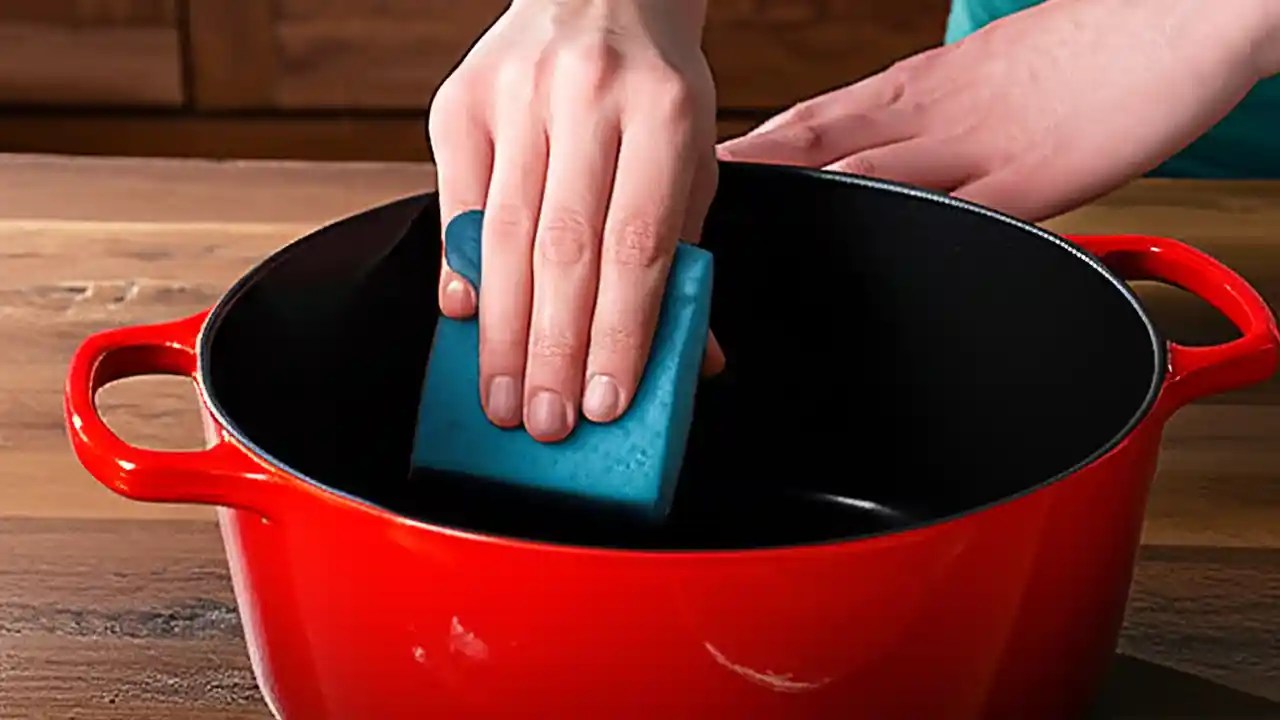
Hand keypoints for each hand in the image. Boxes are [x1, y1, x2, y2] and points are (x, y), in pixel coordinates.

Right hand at [428, 0, 722, 442]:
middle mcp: (589, 100)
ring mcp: (517, 97)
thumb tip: (691, 357)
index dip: (619, 333)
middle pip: (564, 250)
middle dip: (552, 351)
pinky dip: (459, 267)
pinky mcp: (461, 101)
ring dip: (502, 331)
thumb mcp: (695, 157)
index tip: (606, 401)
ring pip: (504, 235)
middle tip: (545, 424)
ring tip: (503, 398)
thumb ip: (688, 253)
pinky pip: (455, 200)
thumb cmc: (655, 87)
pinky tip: (466, 320)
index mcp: (665, 113)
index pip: (637, 246)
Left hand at [717, 0, 1279, 221]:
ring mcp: (972, 150)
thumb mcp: (969, 84)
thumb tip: (849, 162)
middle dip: (742, 192)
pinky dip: (895, 236)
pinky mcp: (1027, 184)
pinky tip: (855, 259)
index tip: (685, 194)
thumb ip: (907, 127)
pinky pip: (948, 215)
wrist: (1171, 21)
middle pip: (810, 153)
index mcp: (906, 96)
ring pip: (860, 178)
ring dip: (794, 211)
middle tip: (679, 224)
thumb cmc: (1077, 58)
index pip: (800, 128)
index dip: (738, 163)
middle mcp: (924, 119)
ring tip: (736, 241)